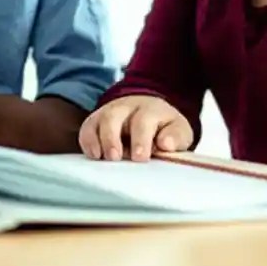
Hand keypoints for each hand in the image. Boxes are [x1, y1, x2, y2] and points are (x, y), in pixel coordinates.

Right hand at [78, 95, 192, 160]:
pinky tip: (93, 155)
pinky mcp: (96, 120)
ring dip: (97, 140)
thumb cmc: (164, 128)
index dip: (140, 139)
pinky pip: (87, 128)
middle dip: (112, 138)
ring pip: (98, 120)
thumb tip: (165, 144)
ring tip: (100, 158)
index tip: (140, 157)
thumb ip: (175, 137)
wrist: (150, 112)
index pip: (142, 120)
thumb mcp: (179, 131)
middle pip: (113, 116)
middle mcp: (126, 107)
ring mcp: (109, 112)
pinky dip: (87, 141)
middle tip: (115, 157)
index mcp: (150, 109)